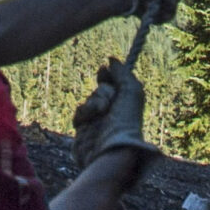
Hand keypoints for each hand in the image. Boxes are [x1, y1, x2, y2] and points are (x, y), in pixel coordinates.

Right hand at [69, 60, 157, 183]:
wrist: (109, 150)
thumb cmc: (126, 122)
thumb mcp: (130, 92)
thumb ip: (122, 73)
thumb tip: (111, 60)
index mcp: (128, 105)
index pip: (117, 85)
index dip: (110, 76)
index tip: (104, 69)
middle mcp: (115, 113)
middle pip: (102, 90)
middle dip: (103, 92)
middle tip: (108, 101)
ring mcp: (99, 121)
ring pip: (89, 100)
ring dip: (94, 103)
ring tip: (101, 113)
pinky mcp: (85, 129)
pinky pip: (79, 112)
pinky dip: (83, 114)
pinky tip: (88, 120)